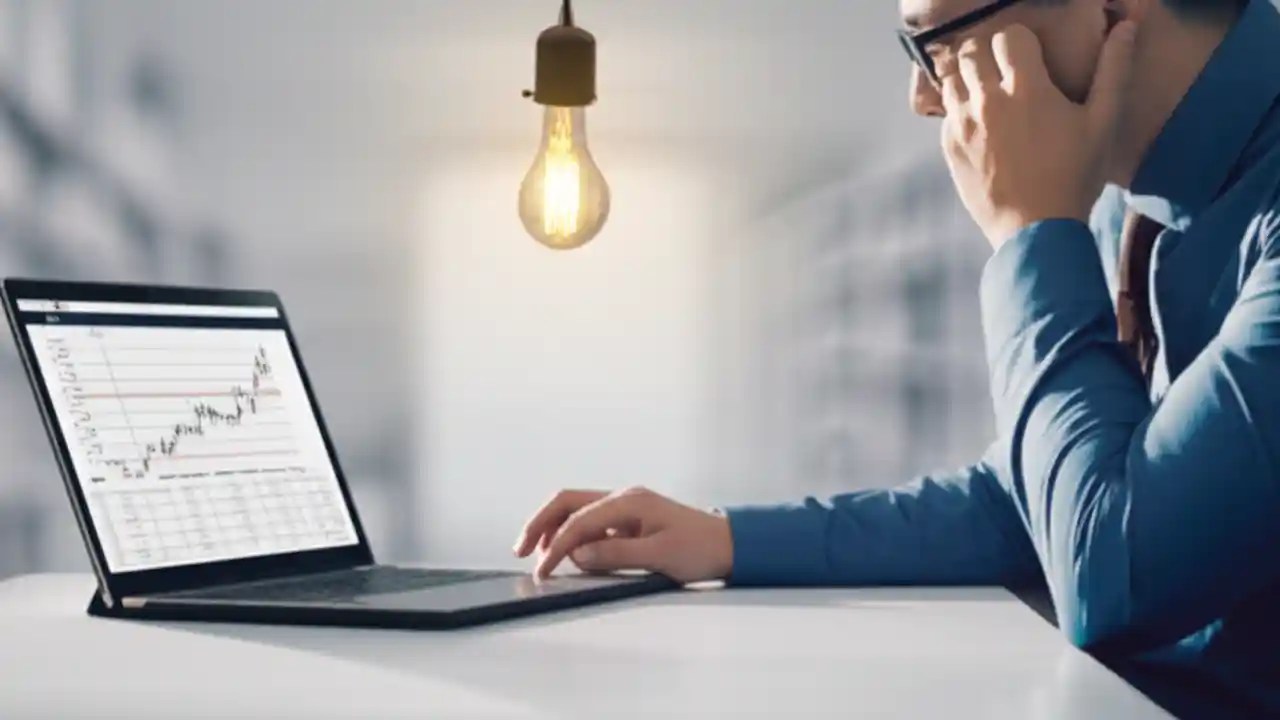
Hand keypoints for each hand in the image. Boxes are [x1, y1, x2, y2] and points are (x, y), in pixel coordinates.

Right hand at [513, 487, 733, 582]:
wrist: (730, 545)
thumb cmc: (700, 548)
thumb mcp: (659, 555)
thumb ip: (615, 553)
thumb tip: (577, 554)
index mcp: (629, 501)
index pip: (578, 520)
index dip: (555, 545)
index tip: (541, 570)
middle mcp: (623, 498)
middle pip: (567, 502)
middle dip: (540, 524)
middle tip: (519, 551)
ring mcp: (625, 507)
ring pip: (576, 510)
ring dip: (554, 529)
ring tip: (541, 556)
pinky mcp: (628, 520)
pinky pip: (591, 523)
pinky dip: (573, 536)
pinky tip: (570, 556)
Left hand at [940, 22, 1137, 248]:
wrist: (1035, 230)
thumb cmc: (1075, 176)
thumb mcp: (1102, 123)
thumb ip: (1113, 70)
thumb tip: (1125, 28)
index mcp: (1025, 89)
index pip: (1008, 36)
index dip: (1021, 42)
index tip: (1030, 58)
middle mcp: (987, 101)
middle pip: (971, 51)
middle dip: (988, 54)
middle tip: (1006, 72)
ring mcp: (963, 125)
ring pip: (952, 79)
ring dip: (970, 80)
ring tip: (991, 96)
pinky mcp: (949, 147)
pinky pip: (947, 113)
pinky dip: (961, 112)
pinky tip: (982, 127)